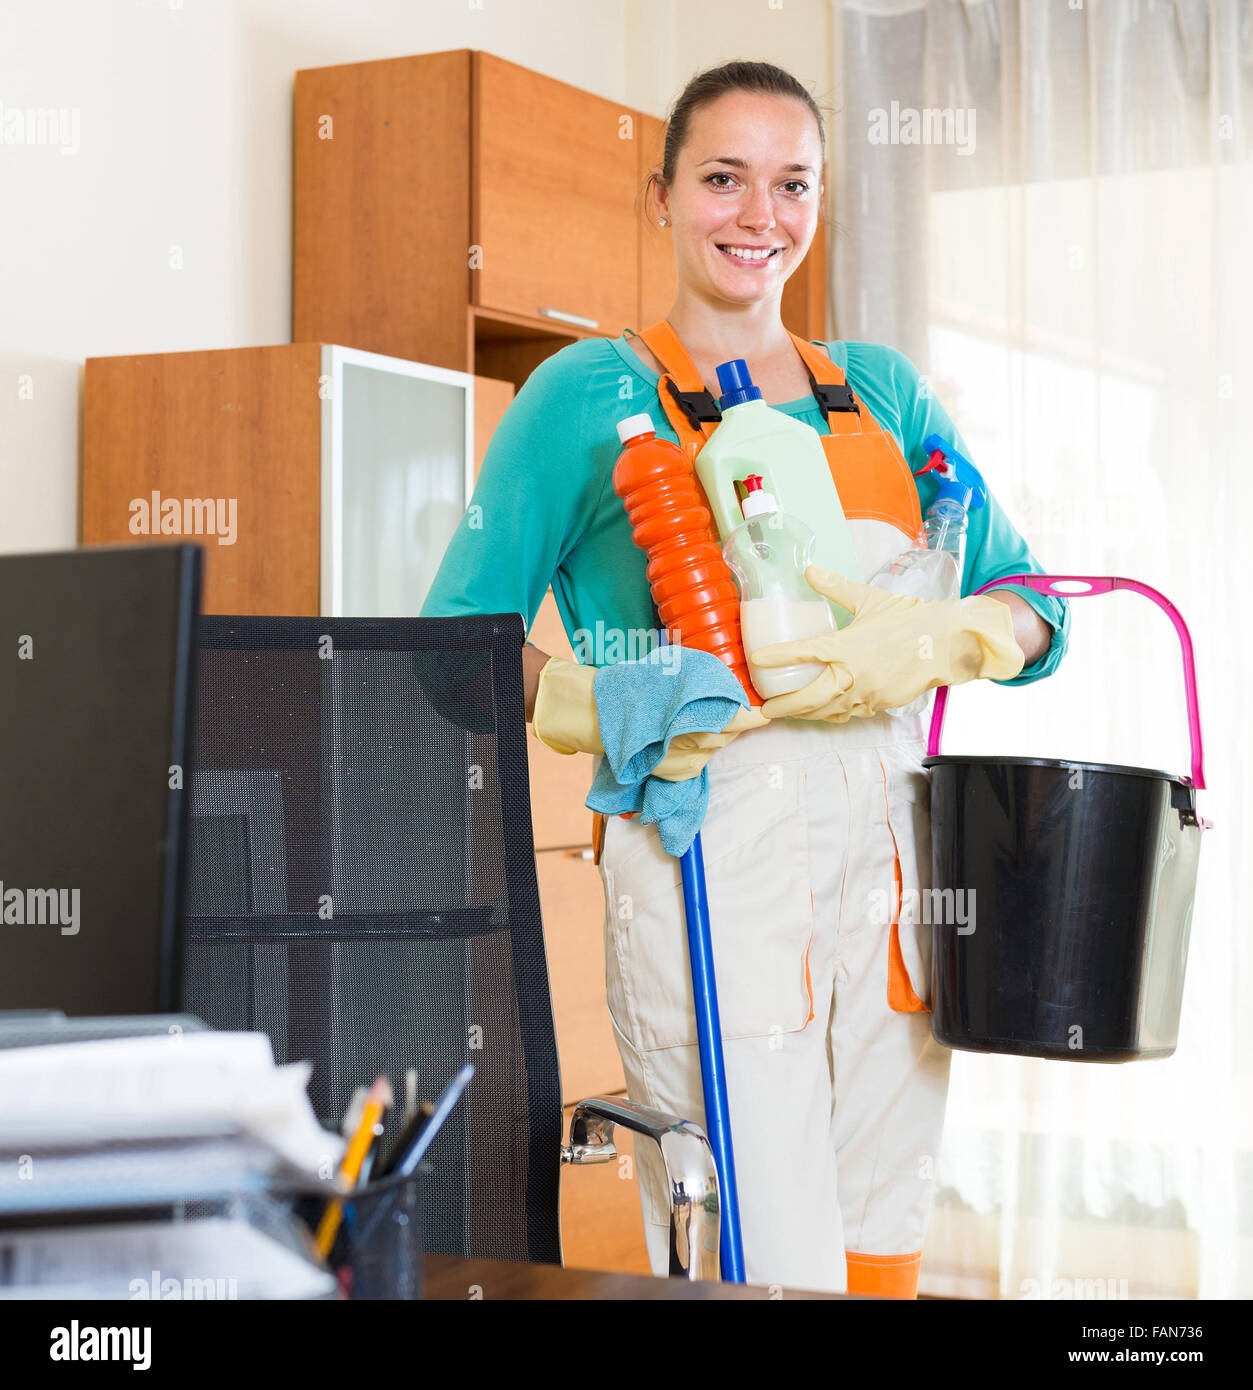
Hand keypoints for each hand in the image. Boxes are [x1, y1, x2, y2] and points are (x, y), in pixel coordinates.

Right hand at [532, 656, 770, 775]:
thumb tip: (731, 692)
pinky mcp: (677, 774)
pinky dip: (700, 749)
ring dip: (715, 735)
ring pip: (716, 748)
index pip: (737, 718)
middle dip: (733, 722)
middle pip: (729, 734)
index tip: (766, 712)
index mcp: (694, 715)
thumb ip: (705, 685)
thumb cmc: (636, 688)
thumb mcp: (674, 675)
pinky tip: (684, 736)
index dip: (754, 716)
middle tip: (728, 707)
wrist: (601, 715)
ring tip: (696, 719)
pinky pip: (701, 761)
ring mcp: (685, 762)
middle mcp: (693, 742)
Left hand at [751, 567, 1023, 722]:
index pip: (802, 652)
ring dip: (804, 714)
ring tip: (787, 713)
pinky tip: (821, 713)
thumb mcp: (869, 598)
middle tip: (765, 709)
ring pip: (827, 711)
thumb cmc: (909, 617)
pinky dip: (831, 715)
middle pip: (808, 697)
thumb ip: (836, 587)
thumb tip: (809, 571)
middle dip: (783, 706)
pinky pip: (848, 714)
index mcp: (846, 645)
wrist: (946, 642)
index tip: (756, 660)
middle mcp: (852, 673)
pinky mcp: (879, 704)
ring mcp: (866, 693)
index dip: (776, 656)